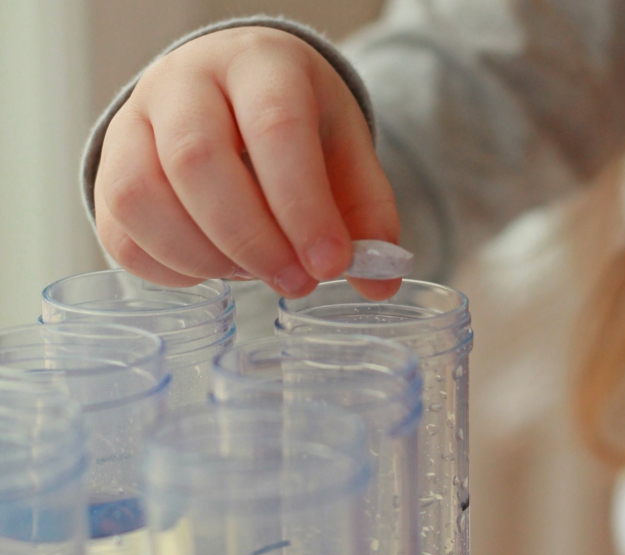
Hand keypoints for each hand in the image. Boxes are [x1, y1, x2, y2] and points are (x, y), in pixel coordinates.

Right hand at [94, 26, 400, 299]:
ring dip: (205, 258)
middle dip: (253, 241)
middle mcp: (185, 82)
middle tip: (297, 283)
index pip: (274, 127)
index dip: (302, 204)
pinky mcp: (109, 170)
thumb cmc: (296, 130)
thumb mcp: (346, 157)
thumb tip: (381, 285)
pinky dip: (170, 270)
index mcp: (259, 65)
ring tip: (254, 276)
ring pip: (142, 196)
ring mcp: (135, 123)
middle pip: (197, 161)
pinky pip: (120, 233)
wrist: (233, 100)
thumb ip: (367, 217)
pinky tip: (214, 272)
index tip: (332, 265)